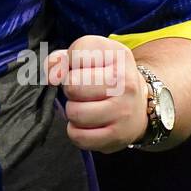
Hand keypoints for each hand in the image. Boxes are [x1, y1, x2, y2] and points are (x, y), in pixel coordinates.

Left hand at [45, 35, 147, 153]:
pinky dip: (76, 131)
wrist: (139, 104)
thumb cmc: (106, 77)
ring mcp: (123, 110)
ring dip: (72, 111)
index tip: (80, 68)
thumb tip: (52, 74)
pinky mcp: (118, 135)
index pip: (76, 54)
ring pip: (74, 112)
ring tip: (85, 106)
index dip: (69, 63)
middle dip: (69, 89)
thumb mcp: (89, 56)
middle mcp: (125, 82)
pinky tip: (86, 124)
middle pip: (72, 86)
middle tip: (81, 91)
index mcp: (117, 55)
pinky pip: (79, 136)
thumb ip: (61, 58)